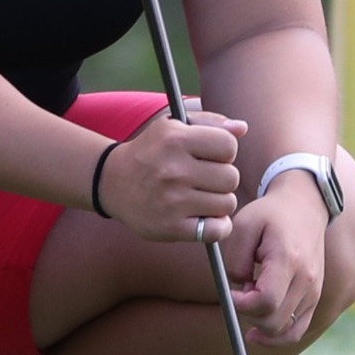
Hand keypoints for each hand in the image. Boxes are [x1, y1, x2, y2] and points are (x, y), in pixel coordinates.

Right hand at [96, 110, 247, 243]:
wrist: (113, 182)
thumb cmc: (151, 151)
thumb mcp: (172, 126)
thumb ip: (210, 123)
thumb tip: (242, 128)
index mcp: (175, 139)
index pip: (228, 145)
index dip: (224, 151)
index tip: (211, 156)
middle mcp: (173, 170)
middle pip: (231, 177)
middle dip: (222, 177)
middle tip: (205, 178)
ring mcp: (172, 201)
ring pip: (227, 204)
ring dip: (219, 201)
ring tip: (201, 196)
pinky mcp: (171, 228)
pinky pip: (216, 230)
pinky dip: (217, 226)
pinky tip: (205, 217)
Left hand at [221, 177, 329, 345]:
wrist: (305, 207)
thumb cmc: (270, 215)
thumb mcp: (243, 224)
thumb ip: (235, 259)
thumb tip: (240, 288)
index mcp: (288, 259)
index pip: (266, 301)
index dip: (242, 304)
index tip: (231, 292)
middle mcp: (307, 279)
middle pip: (274, 321)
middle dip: (249, 314)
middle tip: (241, 292)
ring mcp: (314, 291)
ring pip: (285, 331)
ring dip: (261, 324)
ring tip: (251, 302)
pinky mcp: (314, 298)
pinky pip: (297, 330)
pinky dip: (277, 337)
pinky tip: (258, 332)